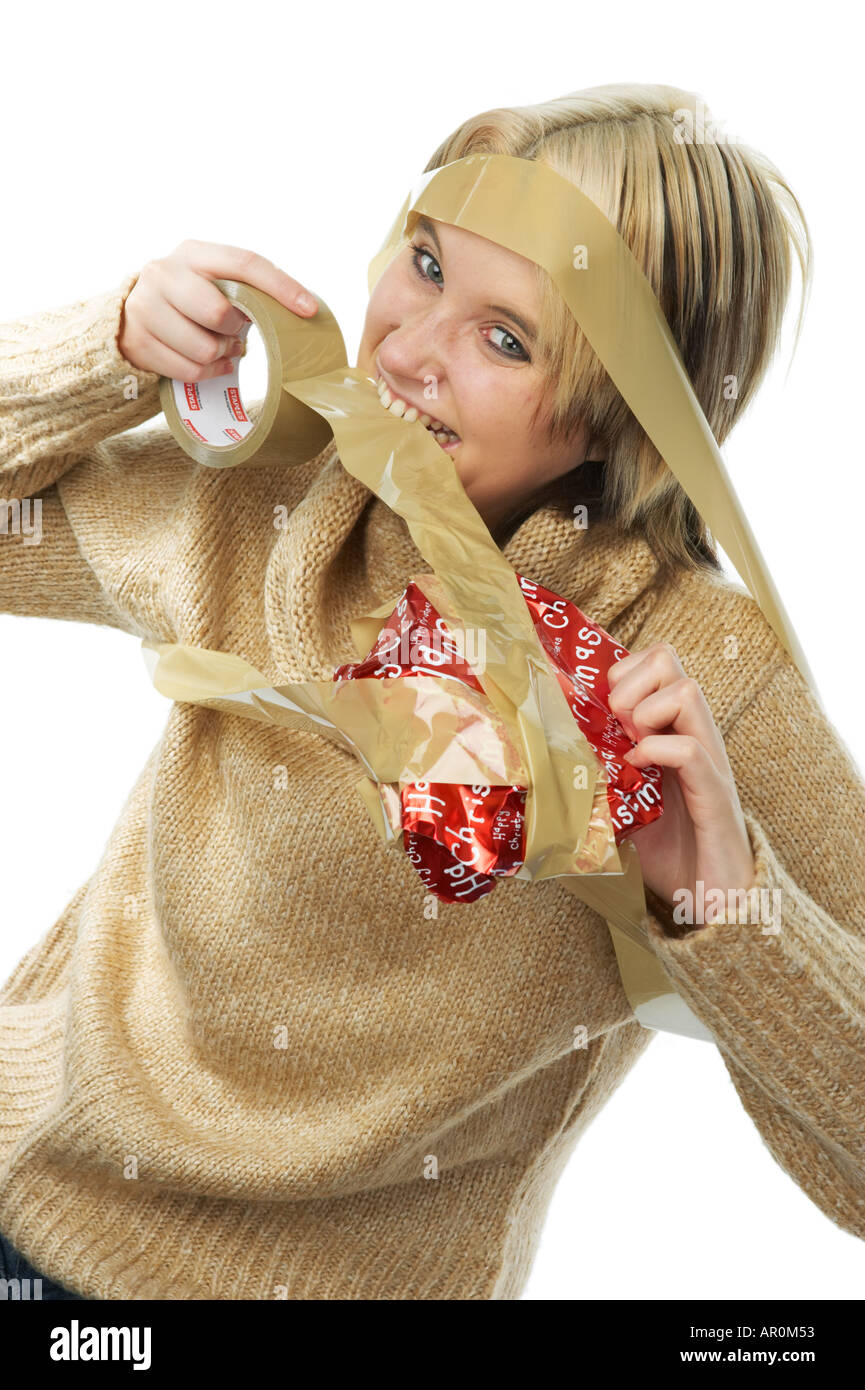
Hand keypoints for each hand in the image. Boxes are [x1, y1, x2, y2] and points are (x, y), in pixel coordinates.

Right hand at [117, 239, 318, 379]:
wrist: (131, 317)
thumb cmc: (189, 300)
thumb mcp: (211, 282)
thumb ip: (245, 289)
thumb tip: (302, 310)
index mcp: (193, 253)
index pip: (244, 262)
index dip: (280, 286)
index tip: (308, 308)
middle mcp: (163, 272)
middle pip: (218, 313)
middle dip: (233, 330)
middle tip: (234, 333)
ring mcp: (146, 307)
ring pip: (204, 349)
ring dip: (221, 355)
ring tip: (219, 346)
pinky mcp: (138, 342)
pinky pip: (191, 371)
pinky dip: (207, 372)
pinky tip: (209, 362)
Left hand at [606, 642, 756, 924]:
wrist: (712, 899)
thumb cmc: (669, 851)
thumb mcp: (621, 806)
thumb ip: (597, 779)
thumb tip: (544, 769)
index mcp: (672, 729)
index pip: (656, 662)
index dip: (623, 672)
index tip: (603, 709)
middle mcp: (694, 734)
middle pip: (670, 659)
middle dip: (631, 680)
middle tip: (615, 722)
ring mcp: (709, 760)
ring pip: (688, 691)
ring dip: (646, 710)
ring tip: (628, 744)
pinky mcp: (715, 794)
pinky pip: (692, 750)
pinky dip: (658, 751)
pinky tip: (637, 770)